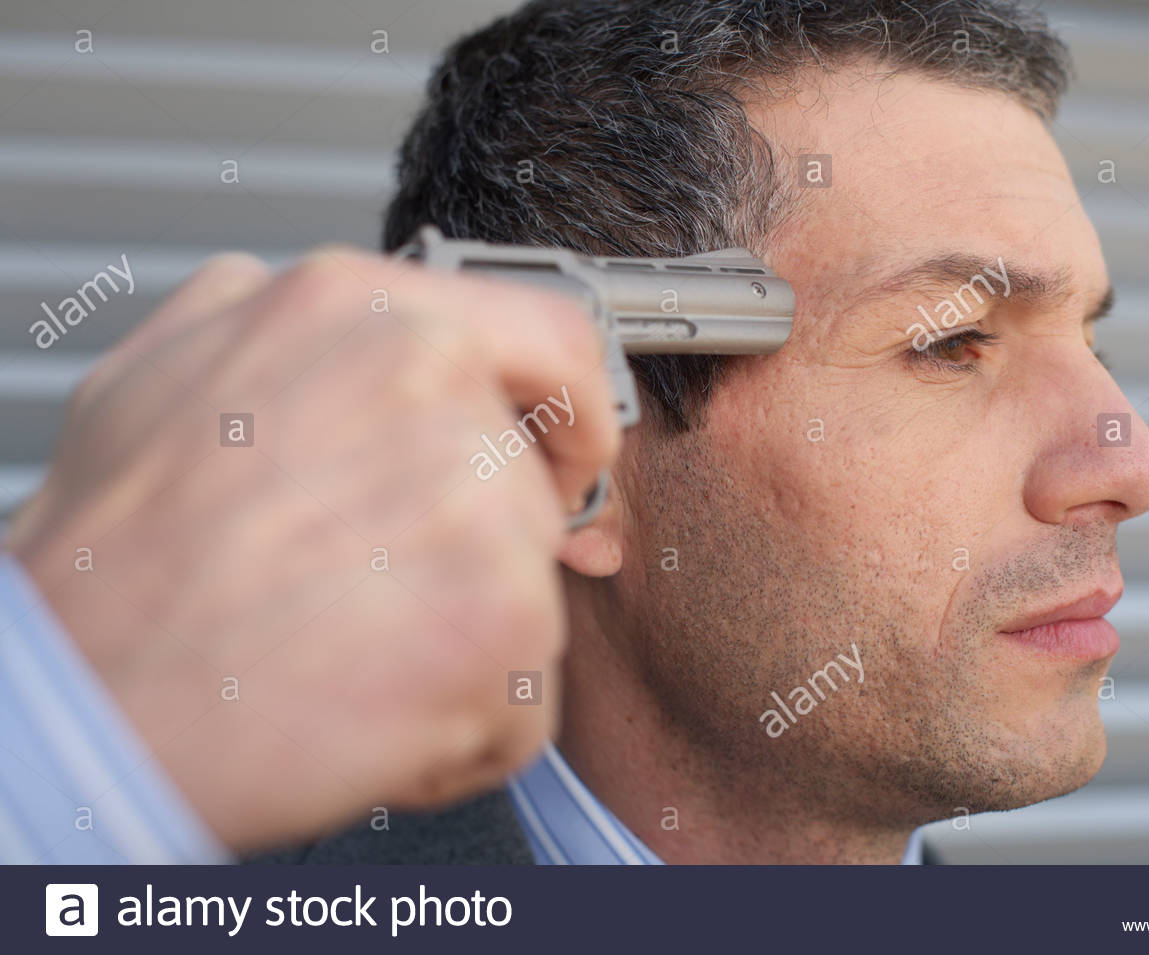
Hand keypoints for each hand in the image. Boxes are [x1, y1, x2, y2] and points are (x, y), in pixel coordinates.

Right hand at [4, 246, 620, 852]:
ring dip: (461, 641)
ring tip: (348, 652)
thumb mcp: (169, 375)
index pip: (556, 334)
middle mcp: (430, 383)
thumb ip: (289, 328)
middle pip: (535, 484)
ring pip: (536, 590)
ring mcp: (477, 500)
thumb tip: (372, 332)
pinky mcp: (504, 620)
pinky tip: (369, 710)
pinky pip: (530, 689)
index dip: (574, 411)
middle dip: (486, 552)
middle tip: (397, 598)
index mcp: (359, 311)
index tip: (567, 459)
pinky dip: (466, 724)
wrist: (81, 708)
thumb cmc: (113, 564)